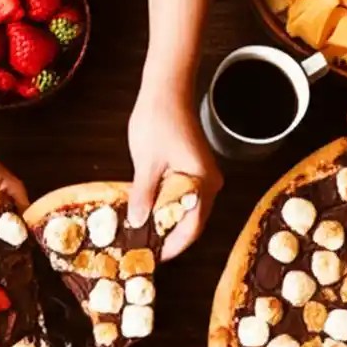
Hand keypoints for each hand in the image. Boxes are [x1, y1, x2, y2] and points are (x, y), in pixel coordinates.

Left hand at [127, 90, 222, 259]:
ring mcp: (205, 175)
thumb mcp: (146, 163)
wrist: (168, 88)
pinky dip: (169, 207)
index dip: (173, 246)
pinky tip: (150, 212)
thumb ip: (143, 195)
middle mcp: (210, 183)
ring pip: (188, 209)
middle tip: (145, 251)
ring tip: (145, 235)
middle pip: (192, 221)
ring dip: (168, 223)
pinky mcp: (196, 168)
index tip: (154, 258)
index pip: (192, 227)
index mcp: (202, 183)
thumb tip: (136, 224)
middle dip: (169, 237)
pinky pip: (185, 196)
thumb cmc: (158, 120)